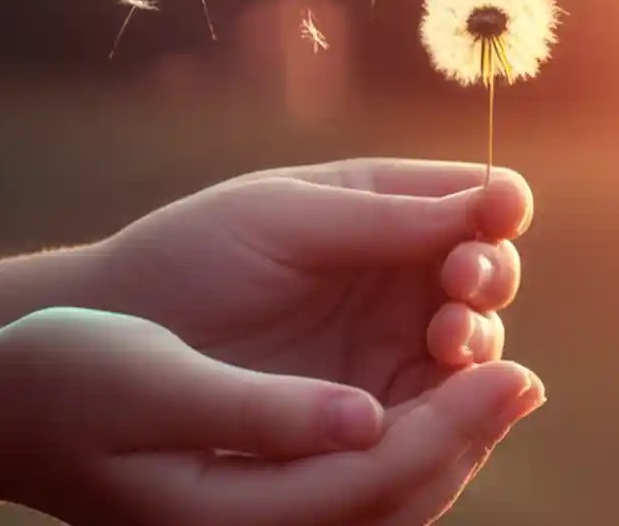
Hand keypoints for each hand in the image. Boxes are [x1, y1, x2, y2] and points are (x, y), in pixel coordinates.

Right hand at [0, 307, 545, 525]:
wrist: (6, 411)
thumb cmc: (70, 380)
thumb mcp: (158, 383)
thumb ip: (263, 411)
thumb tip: (364, 419)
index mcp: (237, 514)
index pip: (380, 475)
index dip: (457, 423)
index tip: (514, 368)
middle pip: (399, 499)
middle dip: (469, 438)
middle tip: (525, 378)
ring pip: (388, 503)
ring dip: (449, 446)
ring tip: (496, 388)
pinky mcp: (260, 508)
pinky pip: (360, 493)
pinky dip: (409, 450)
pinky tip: (431, 405)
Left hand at [95, 158, 533, 406]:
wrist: (117, 341)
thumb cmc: (192, 257)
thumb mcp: (284, 219)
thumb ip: (386, 216)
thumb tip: (501, 200)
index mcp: (384, 212)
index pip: (472, 206)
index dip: (496, 209)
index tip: (500, 215)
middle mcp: (399, 279)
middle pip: (485, 278)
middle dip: (487, 278)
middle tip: (463, 284)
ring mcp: (392, 349)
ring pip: (473, 350)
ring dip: (477, 342)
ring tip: (448, 340)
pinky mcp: (377, 417)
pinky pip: (439, 413)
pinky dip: (457, 408)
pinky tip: (452, 399)